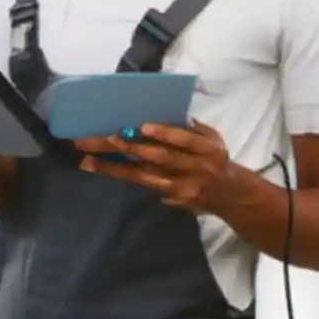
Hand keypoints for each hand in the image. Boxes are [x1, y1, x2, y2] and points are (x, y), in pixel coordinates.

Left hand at [76, 120, 237, 212]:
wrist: (230, 195)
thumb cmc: (217, 159)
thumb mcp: (214, 140)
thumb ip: (193, 130)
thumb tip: (162, 119)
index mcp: (207, 149)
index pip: (185, 140)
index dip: (165, 134)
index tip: (142, 127)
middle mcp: (194, 168)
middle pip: (157, 158)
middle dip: (127, 149)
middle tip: (100, 139)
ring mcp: (181, 187)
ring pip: (143, 175)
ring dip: (114, 167)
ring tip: (87, 159)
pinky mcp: (171, 198)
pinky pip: (143, 185)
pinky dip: (122, 175)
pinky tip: (99, 168)